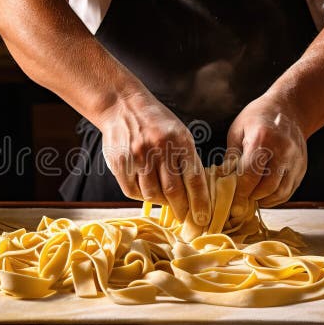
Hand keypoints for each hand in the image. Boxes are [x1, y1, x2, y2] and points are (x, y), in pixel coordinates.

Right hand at [95, 91, 210, 224]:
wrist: (122, 106)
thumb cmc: (156, 122)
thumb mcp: (179, 134)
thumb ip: (187, 159)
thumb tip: (197, 193)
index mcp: (180, 141)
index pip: (195, 179)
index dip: (200, 202)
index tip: (203, 218)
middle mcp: (159, 149)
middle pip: (173, 191)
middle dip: (181, 208)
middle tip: (183, 217)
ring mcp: (138, 156)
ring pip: (152, 194)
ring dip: (161, 202)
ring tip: (165, 202)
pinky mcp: (120, 162)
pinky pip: (132, 191)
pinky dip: (141, 196)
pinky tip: (147, 192)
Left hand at [226, 96, 306, 215]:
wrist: (290, 109)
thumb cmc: (258, 118)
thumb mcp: (238, 130)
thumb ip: (232, 156)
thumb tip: (223, 180)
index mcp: (263, 139)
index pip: (251, 174)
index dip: (240, 192)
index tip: (232, 204)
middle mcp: (283, 151)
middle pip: (267, 187)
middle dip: (251, 198)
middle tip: (239, 203)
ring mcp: (295, 160)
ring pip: (280, 193)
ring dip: (264, 201)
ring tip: (251, 199)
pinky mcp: (302, 167)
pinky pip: (289, 190)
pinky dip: (276, 198)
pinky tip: (264, 196)